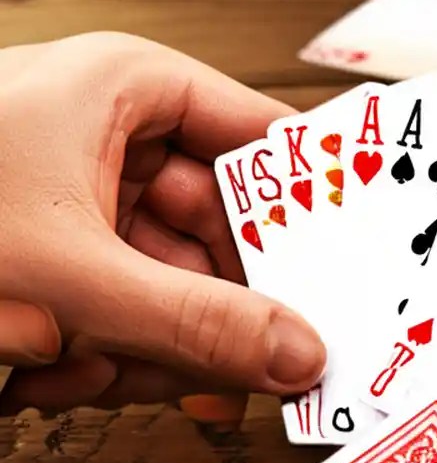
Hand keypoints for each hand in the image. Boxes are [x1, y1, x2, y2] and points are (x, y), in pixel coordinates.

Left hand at [0, 33, 325, 414]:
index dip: (315, 207)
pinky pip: (131, 313)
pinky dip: (106, 358)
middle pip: (226, 233)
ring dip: (147, 349)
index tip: (355, 267)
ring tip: (94, 365)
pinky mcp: (62, 259)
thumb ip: (198, 320)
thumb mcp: (70, 272)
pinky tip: (55, 373)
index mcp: (132, 89)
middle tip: (235, 364)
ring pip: (178, 287)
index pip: (268, 140)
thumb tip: (296, 350)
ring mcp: (88, 203)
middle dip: (209, 314)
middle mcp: (117, 139)